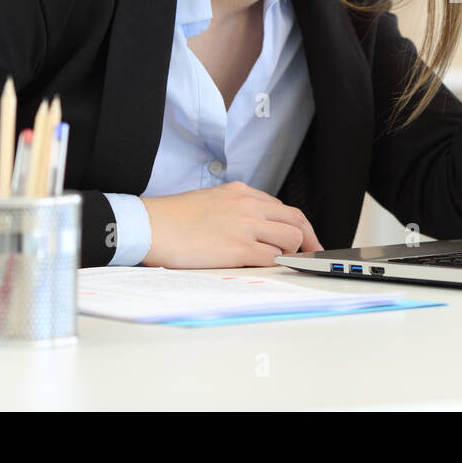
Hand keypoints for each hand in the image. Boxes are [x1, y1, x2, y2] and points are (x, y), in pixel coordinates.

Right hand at [139, 180, 323, 267]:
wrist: (151, 225)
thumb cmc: (173, 218)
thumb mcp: (211, 200)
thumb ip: (236, 209)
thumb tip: (254, 228)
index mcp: (241, 192)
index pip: (283, 208)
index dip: (299, 226)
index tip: (305, 238)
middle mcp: (248, 205)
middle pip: (295, 220)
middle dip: (308, 240)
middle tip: (311, 254)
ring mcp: (245, 225)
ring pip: (290, 239)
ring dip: (292, 253)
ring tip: (285, 263)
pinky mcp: (238, 248)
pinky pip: (272, 258)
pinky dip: (279, 265)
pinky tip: (274, 270)